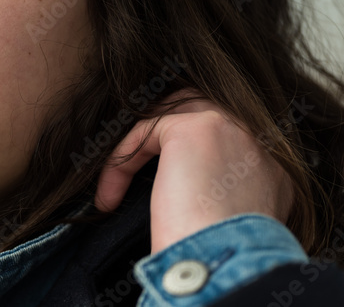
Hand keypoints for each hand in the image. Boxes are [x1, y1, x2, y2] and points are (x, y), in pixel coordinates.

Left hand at [94, 89, 293, 253]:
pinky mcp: (196, 128)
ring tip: (116, 177)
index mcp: (271, 175)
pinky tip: (109, 196)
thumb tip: (179, 196)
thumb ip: (213, 198)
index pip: (225, 145)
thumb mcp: (223, 224)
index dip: (187, 162)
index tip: (161, 196)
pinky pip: (146, 131)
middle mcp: (258, 147)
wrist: (225, 267)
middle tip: (132, 161)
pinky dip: (121, 161)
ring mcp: (231, 131)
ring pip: (172, 115)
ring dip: (138, 146)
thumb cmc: (217, 260)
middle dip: (162, 133)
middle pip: (201, 113)